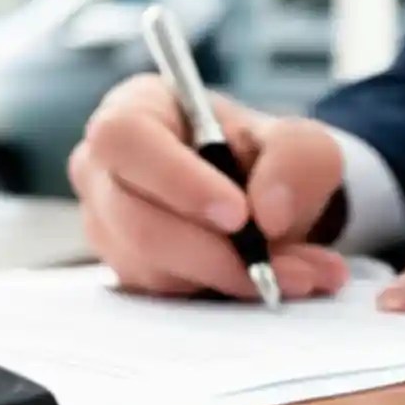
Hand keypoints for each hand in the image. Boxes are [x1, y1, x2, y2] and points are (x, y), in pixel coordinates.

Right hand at [69, 74, 349, 300]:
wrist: (261, 204)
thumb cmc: (263, 158)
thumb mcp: (301, 144)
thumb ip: (295, 162)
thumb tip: (268, 213)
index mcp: (134, 110)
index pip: (125, 137)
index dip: (176, 179)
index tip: (237, 214)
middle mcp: (103, 168)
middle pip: (134, 218)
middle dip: (211, 250)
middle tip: (275, 263)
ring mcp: (105, 224)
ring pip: (150, 265)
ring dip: (228, 276)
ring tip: (298, 272)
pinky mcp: (122, 270)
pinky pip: (160, 294)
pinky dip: (220, 293)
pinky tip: (267, 280)